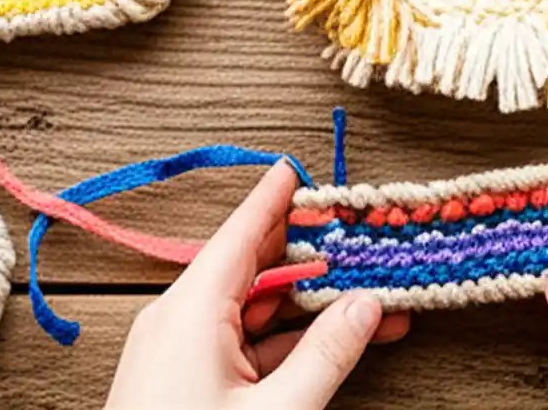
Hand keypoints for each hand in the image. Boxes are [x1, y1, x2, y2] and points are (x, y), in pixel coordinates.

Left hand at [105, 159, 409, 409]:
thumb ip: (327, 354)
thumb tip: (369, 307)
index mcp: (190, 310)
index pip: (241, 233)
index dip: (275, 198)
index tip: (301, 167)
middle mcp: (178, 319)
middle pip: (251, 267)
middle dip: (308, 253)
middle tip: (357, 234)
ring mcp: (179, 351)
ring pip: (252, 308)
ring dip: (307, 302)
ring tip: (369, 291)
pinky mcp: (185, 380)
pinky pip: (241, 341)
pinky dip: (286, 337)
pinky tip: (334, 337)